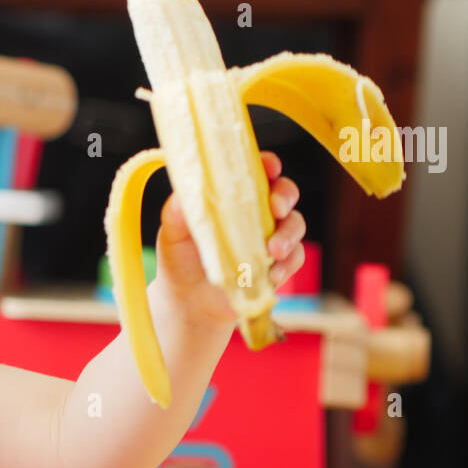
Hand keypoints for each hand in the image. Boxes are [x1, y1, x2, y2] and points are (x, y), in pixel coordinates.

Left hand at [152, 150, 306, 328]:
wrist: (187, 303)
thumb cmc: (179, 259)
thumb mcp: (172, 235)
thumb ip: (177, 213)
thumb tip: (183, 196)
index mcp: (232, 196)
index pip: (255, 171)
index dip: (268, 164)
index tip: (270, 167)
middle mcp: (255, 212)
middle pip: (284, 192)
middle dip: (285, 196)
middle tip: (276, 208)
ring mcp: (269, 237)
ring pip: (295, 224)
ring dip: (289, 235)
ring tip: (272, 251)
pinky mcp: (277, 264)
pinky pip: (295, 258)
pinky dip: (288, 264)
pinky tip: (272, 275)